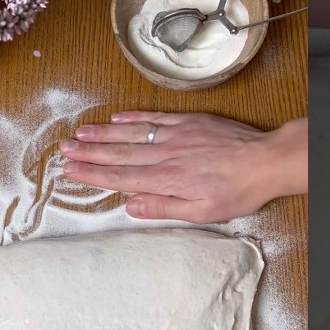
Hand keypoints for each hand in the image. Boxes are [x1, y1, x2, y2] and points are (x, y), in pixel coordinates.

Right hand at [61, 112, 306, 222]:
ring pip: (132, 133)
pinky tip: (116, 118)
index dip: (92, 174)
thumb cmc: (237, 191)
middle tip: (63, 149)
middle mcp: (165, 155)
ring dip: (103, 133)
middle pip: (119, 153)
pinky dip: (133, 117)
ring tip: (79, 132)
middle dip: (88, 152)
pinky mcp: (188, 121)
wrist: (265, 160)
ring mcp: (175, 135)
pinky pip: (154, 117)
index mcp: (166, 180)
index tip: (70, 171)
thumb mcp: (202, 212)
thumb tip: (130, 206)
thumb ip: (164, 208)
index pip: (120, 177)